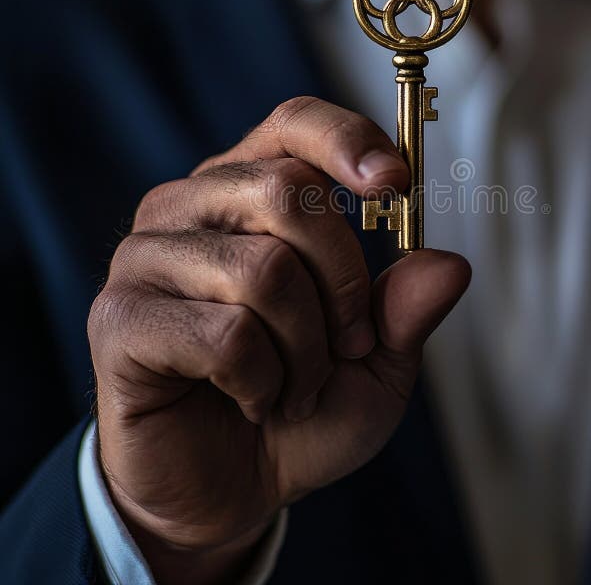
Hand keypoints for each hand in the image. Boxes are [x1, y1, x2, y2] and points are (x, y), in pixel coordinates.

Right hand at [88, 97, 470, 584]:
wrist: (228, 488)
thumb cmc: (300, 408)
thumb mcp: (376, 363)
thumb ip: (406, 310)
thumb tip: (450, 265)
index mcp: (248, 192)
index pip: (294, 123)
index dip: (348, 138)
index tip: (396, 181)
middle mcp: (190, 207)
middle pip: (288, 192)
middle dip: (343, 281)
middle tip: (347, 344)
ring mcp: (146, 258)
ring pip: (262, 269)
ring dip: (306, 348)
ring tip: (295, 386)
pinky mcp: (119, 320)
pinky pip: (225, 335)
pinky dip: (264, 382)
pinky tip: (253, 401)